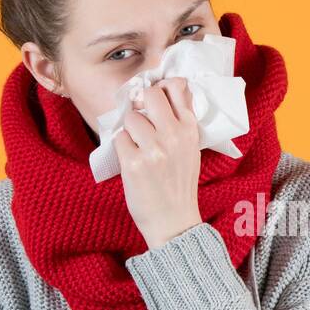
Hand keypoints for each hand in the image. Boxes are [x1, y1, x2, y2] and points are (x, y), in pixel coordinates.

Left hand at [115, 77, 202, 248]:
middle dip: (140, 104)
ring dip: (129, 130)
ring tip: (137, 147)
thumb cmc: (179, 186)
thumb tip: (170, 90)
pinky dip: (122, 148)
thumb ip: (181, 122)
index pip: (177, 87)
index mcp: (190, 130)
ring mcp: (153, 149)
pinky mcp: (133, 163)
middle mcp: (174, 135)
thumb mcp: (190, 150)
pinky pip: (119, 139)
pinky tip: (131, 161)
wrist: (174, 222)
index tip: (154, 98)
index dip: (161, 87)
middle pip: (149, 94)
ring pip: (131, 118)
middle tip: (140, 119)